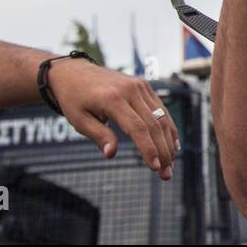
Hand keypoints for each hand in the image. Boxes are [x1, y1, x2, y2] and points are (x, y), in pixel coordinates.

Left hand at [46, 58, 179, 179]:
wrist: (74, 72)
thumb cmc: (74, 99)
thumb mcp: (79, 120)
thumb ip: (98, 136)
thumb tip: (112, 154)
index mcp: (112, 99)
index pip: (137, 127)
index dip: (148, 149)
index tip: (155, 168)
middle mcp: (130, 90)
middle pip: (154, 124)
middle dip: (162, 151)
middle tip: (166, 174)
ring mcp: (139, 85)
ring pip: (161, 116)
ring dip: (168, 142)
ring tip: (171, 164)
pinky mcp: (143, 85)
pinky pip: (160, 108)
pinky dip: (168, 126)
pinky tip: (172, 144)